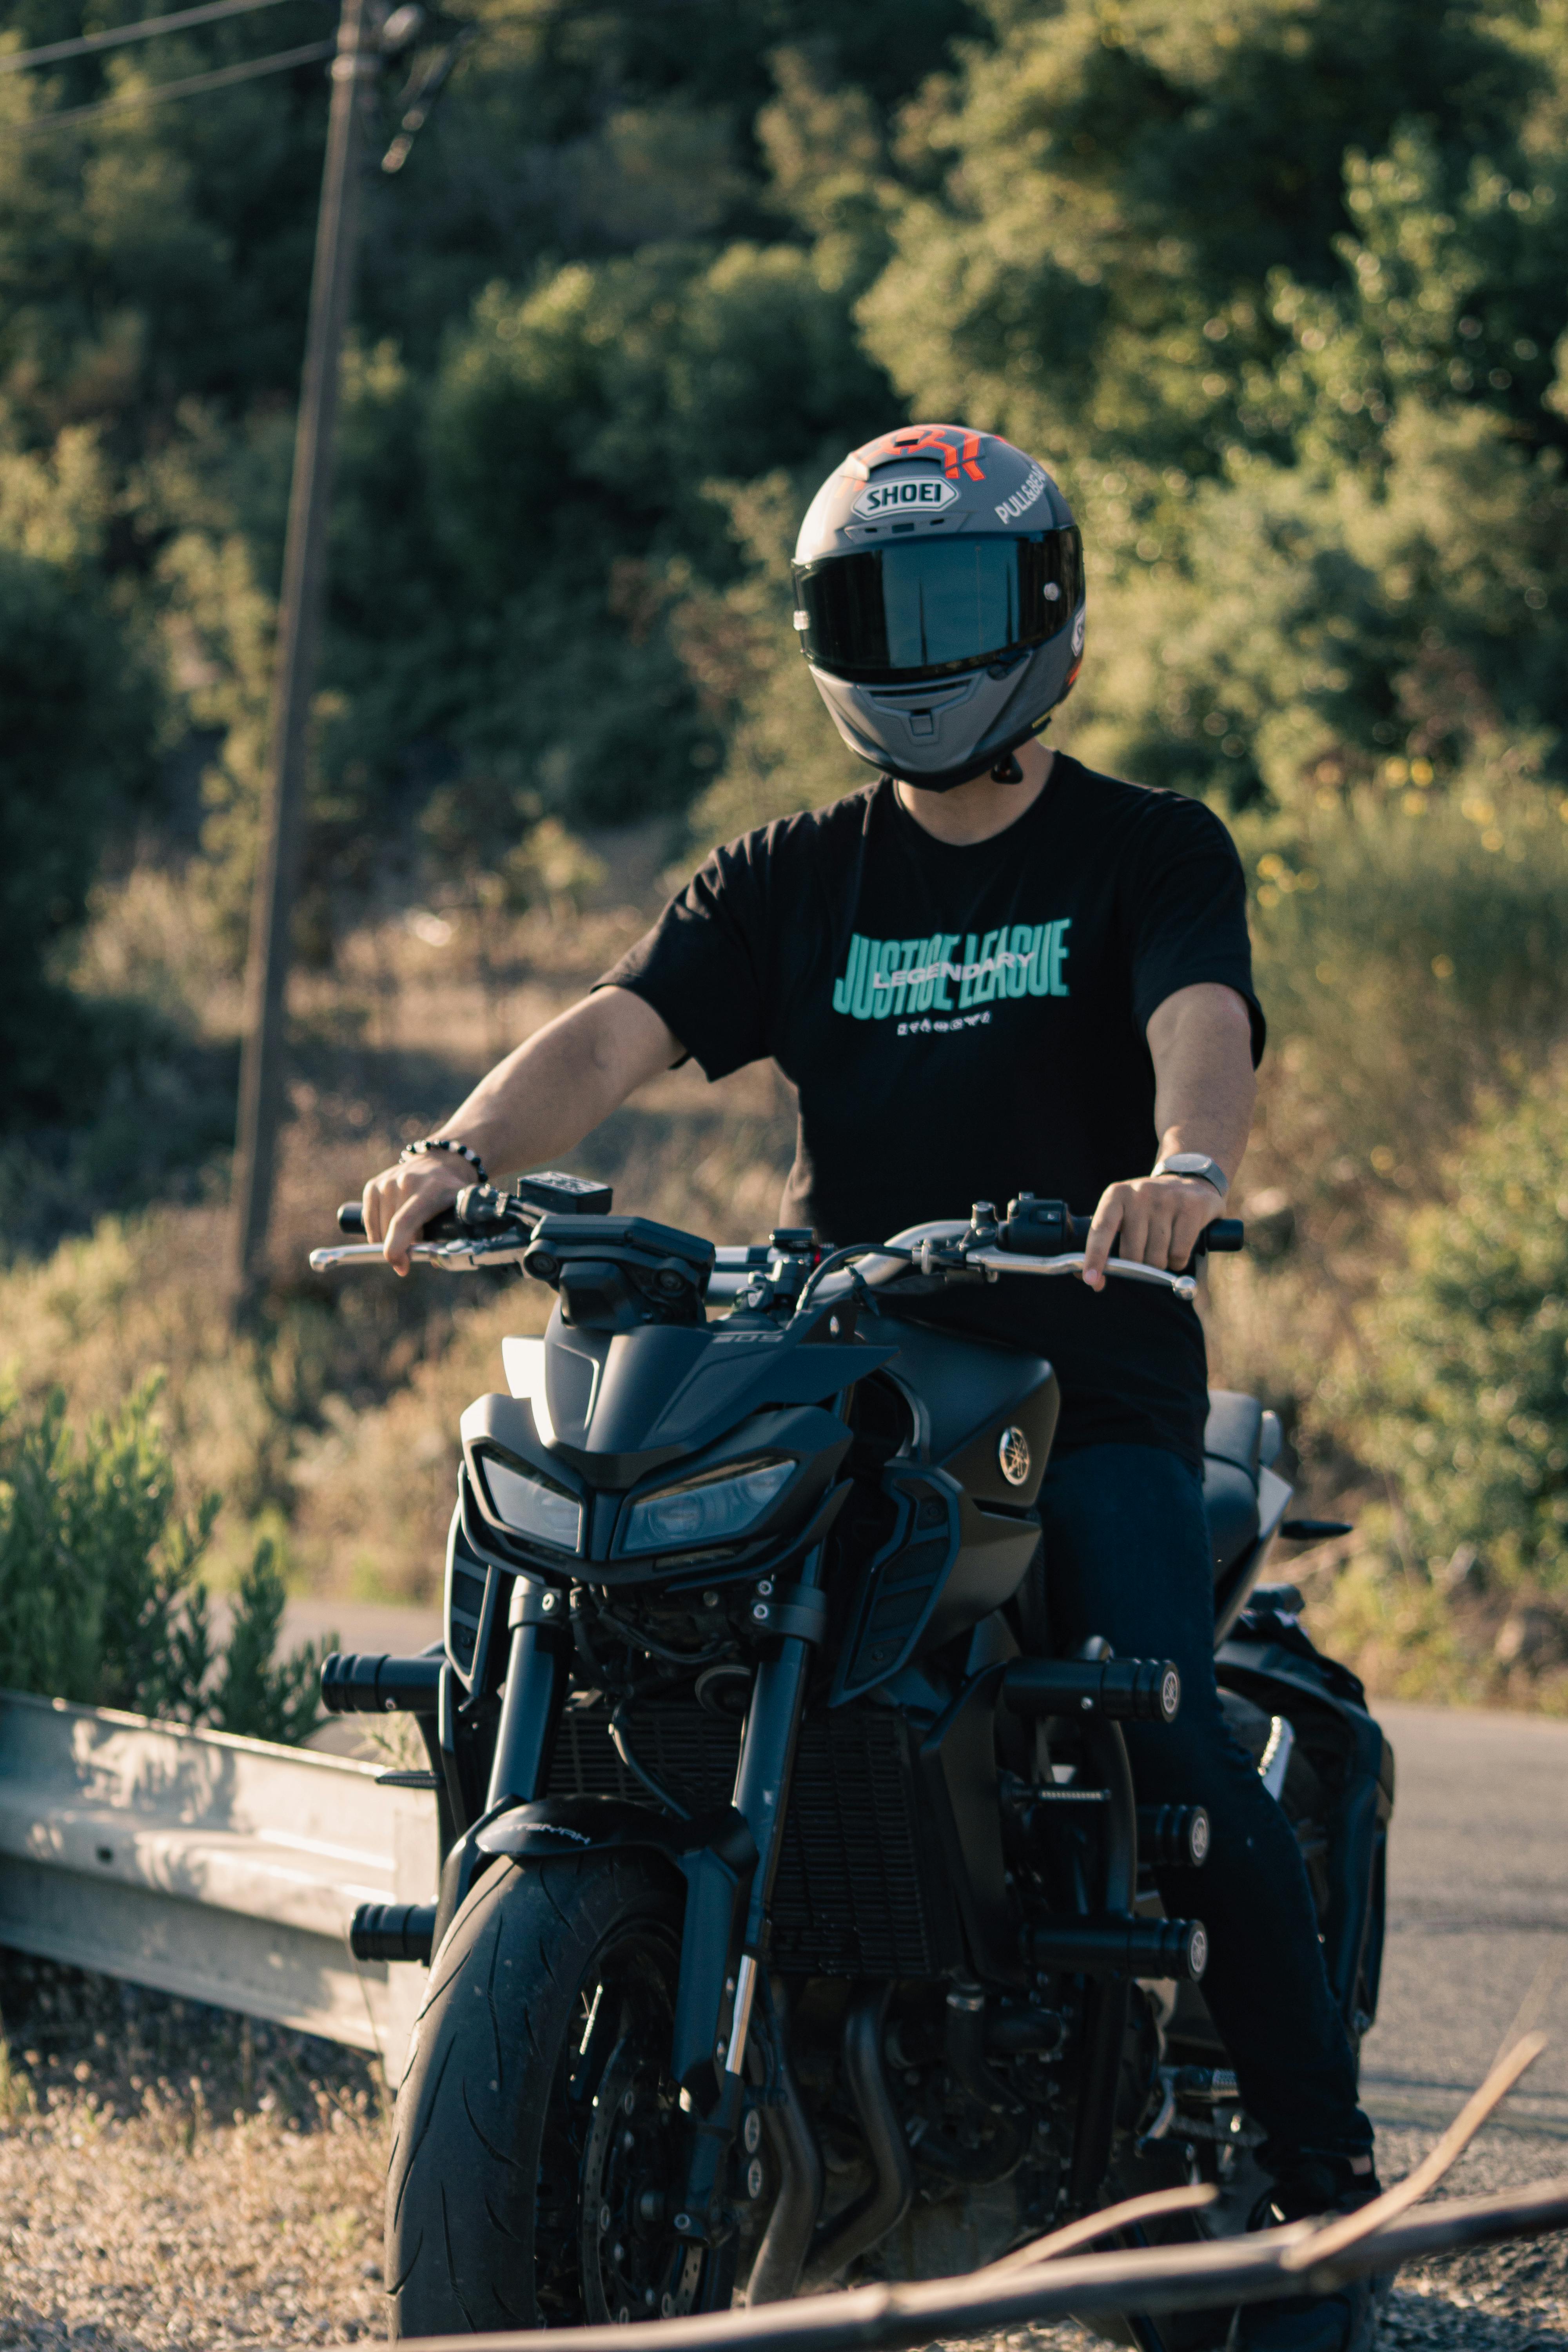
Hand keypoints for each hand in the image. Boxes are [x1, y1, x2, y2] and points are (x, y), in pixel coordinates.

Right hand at [363, 1155, 465, 1275]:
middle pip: (391, 1229)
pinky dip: (377, 1232)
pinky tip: (389, 1232)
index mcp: (431, 1189)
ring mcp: (387, 1181)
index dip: (398, 1250)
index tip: (402, 1268)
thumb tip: (435, 1261)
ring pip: (379, 1227)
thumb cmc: (450, 1194)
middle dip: (399, 1249)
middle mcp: (406, 1181)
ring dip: (389, 1240)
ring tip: (406, 1236)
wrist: (440, 1164)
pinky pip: (368, 1220)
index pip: (403, 1223)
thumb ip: (453, 1236)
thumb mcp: (459, 1211)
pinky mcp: (374, 1185)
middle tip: (410, 1254)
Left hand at [1081, 1174, 1223, 1291]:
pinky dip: (1177, 1262)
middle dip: (1137, 1267)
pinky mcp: (1191, 1208)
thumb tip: (1092, 1280)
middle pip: (1132, 1254)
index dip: (1095, 1256)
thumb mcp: (1124, 1214)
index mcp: (1116, 1195)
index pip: (1101, 1229)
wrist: (1189, 1182)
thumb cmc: (1148, 1208)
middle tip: (1144, 1256)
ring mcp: (1167, 1199)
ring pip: (1156, 1259)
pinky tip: (1178, 1248)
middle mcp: (1140, 1194)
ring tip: (1163, 1248)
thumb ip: (1105, 1243)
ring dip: (1159, 1265)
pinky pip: (1179, 1254)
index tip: (1092, 1280)